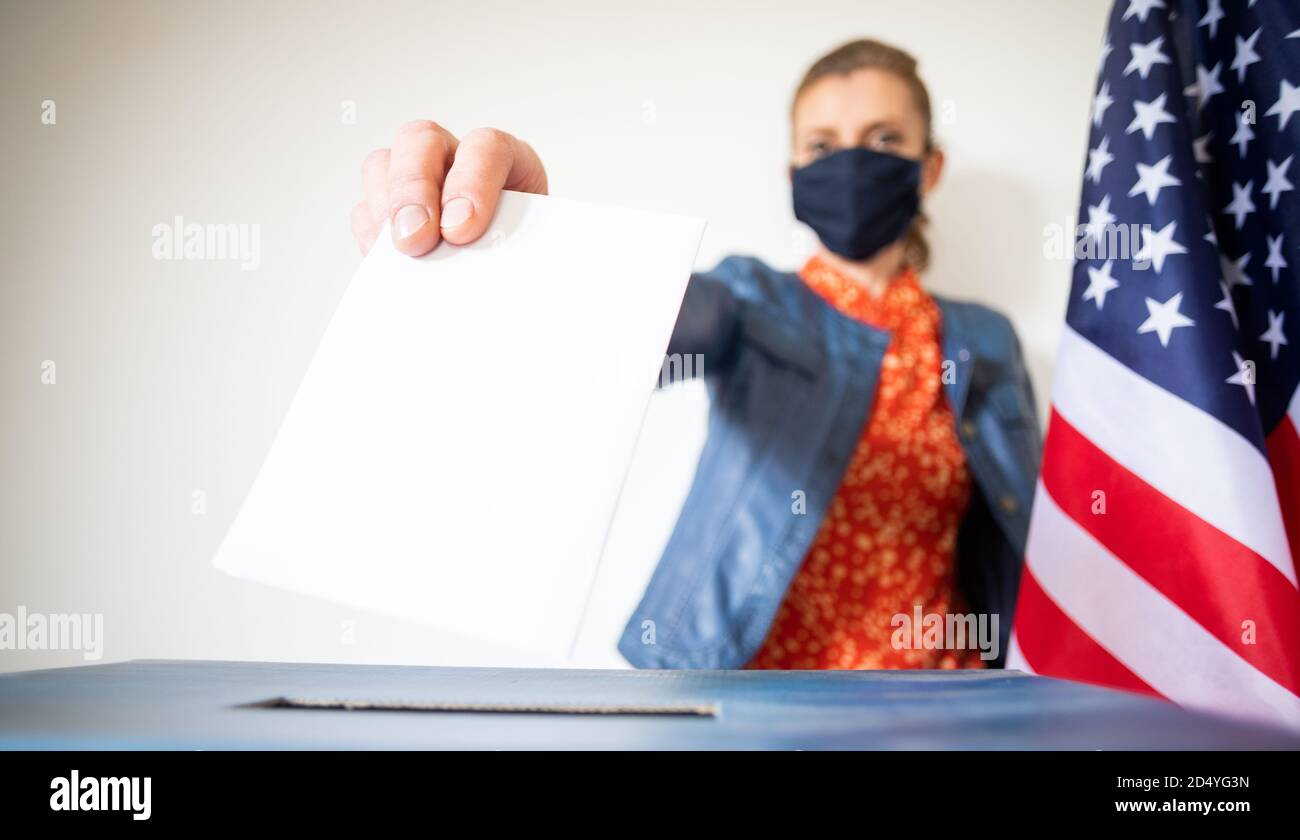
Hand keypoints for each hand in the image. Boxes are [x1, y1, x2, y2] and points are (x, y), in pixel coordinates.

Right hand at [351, 121, 547, 256]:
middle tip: (417, 240)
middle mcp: (457, 160)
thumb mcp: (538, 252)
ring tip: (398, 252)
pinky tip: (384, 261)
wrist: (517, 284)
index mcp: (506, 161)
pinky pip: (366, 210)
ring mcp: (420, 181)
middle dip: (414, 189)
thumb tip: (482, 261)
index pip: (486, 147)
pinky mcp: (392, 213)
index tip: (462, 231)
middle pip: (422, 140)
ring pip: (383, 165)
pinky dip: (371, 234)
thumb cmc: (531, 262)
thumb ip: (519, 248)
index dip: (471, 181)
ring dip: (387, 208)